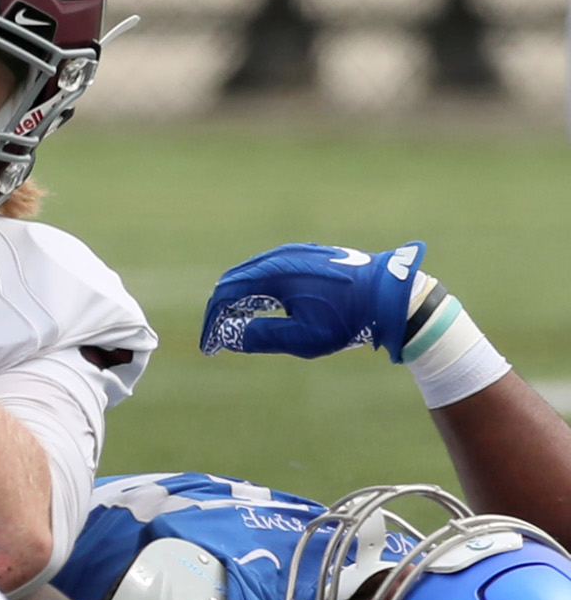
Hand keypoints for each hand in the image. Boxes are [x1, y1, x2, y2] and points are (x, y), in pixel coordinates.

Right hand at [200, 241, 425, 359]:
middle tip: (218, 337)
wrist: (390, 294)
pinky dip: (256, 289)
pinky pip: (269, 269)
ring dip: (238, 299)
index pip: (225, 295)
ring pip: (251, 273)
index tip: (210, 346)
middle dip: (221, 310)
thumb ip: (260, 336)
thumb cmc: (346, 319)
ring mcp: (294, 252)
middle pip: (234, 281)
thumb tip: (229, 336)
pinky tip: (261, 306)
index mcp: (273, 273)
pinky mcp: (308, 255)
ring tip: (236, 324)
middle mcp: (279, 256)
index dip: (213, 323)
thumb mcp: (301, 338)